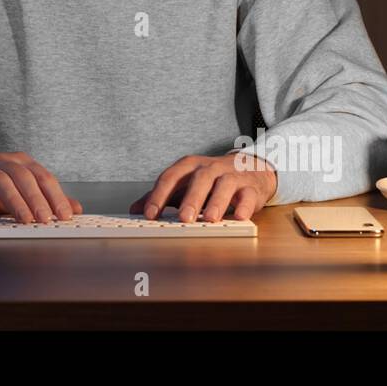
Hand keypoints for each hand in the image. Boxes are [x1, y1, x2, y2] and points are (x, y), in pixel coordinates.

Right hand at [0, 149, 82, 223]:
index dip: (55, 196)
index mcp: (21, 163)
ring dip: (14, 201)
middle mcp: (3, 162)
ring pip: (0, 180)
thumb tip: (75, 209)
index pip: (43, 177)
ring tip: (24, 220)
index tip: (65, 216)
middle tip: (46, 220)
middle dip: (37, 199)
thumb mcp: (19, 192)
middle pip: (23, 177)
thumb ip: (46, 200)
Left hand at [129, 153, 277, 222]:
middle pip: (200, 179)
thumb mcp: (185, 184)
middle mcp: (210, 168)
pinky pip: (248, 195)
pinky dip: (244, 206)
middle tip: (184, 218)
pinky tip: (239, 216)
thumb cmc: (212, 180)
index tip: (149, 214)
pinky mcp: (251, 187)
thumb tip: (135, 210)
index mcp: (189, 166)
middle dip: (191, 199)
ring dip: (217, 202)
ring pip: (225, 184)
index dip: (159, 195)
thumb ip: (162, 196)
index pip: (171, 177)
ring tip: (210, 219)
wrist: (250, 168)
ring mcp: (232, 176)